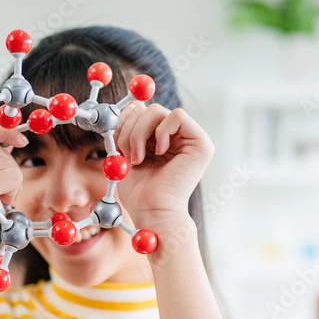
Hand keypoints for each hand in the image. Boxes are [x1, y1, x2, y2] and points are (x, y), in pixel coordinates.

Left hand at [112, 102, 214, 224]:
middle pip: (147, 108)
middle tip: (128, 154)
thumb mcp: (125, 153)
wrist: (153, 212)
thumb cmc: (140, 191)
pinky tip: (160, 152)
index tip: (117, 143)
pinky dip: (162, 132)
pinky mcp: (201, 143)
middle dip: (130, 130)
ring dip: (140, 133)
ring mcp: (190, 138)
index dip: (124, 121)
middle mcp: (176, 136)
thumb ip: (126, 129)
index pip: (139, 110)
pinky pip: (178, 116)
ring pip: (157, 110)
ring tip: (139, 158)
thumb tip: (128, 106)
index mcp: (159, 138)